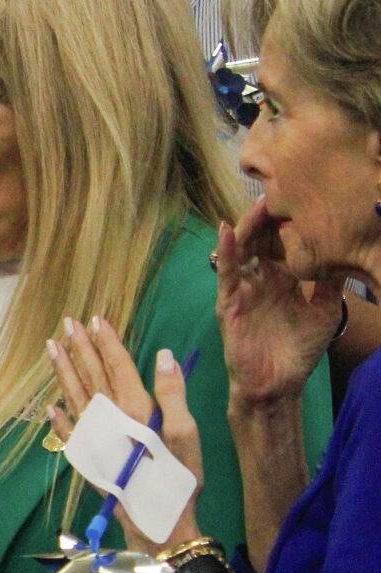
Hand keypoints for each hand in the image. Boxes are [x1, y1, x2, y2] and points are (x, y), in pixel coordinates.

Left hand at [46, 317, 205, 552]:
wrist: (155, 520)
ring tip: (51, 347)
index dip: (106, 341)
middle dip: (78, 347)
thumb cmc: (178, 476)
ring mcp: (91, 438)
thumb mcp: (186, 433)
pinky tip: (49, 404)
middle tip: (66, 322)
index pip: (117, 365)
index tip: (95, 319)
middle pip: (91, 375)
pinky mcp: (85, 458)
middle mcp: (107, 418)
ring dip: (62, 370)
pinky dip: (57, 417)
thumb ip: (173, 392)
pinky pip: (67, 432)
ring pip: (74, 396)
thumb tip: (162, 355)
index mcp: (134, 408)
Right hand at [219, 201, 343, 405]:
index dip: (294, 220)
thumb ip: (332, 283)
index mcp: (285, 278)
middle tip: (284, 188)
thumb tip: (347, 252)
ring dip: (250, 225)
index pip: (287, 241)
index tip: (308, 196)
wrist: (277, 384)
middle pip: (264, 238)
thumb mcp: (326, 311)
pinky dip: (225, 251)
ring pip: (243, 248)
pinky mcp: (228, 302)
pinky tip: (227, 231)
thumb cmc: (299, 350)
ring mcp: (243, 288)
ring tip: (261, 202)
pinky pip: (226, 272)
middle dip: (271, 215)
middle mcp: (263, 278)